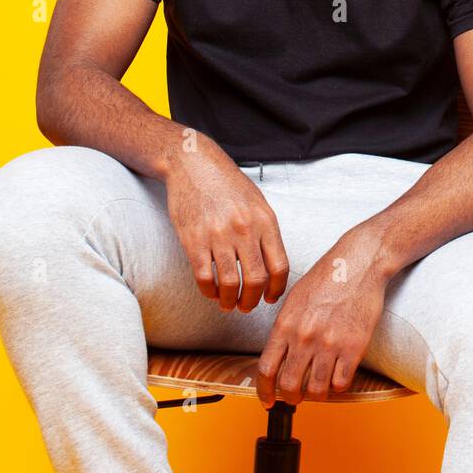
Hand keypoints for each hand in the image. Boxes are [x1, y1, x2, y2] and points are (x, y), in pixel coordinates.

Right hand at [164, 141, 289, 312]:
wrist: (194, 165)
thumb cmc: (228, 185)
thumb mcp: (257, 203)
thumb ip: (266, 232)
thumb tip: (273, 266)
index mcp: (265, 220)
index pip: (279, 266)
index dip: (276, 289)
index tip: (270, 298)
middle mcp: (245, 229)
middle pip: (257, 280)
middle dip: (253, 301)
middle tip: (247, 307)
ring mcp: (218, 235)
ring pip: (230, 283)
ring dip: (230, 301)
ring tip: (229, 304)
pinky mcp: (193, 240)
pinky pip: (204, 277)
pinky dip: (209, 291)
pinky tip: (211, 292)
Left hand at [256, 233, 387, 408]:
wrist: (359, 263)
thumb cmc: (327, 277)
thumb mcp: (294, 299)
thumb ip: (284, 328)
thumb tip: (278, 355)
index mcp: (285, 324)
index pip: (266, 369)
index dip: (264, 391)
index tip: (268, 400)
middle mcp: (304, 337)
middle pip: (289, 385)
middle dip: (291, 398)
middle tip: (296, 398)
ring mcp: (329, 344)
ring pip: (317, 390)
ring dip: (316, 395)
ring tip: (319, 389)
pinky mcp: (354, 347)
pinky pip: (341, 383)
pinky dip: (338, 386)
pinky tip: (338, 376)